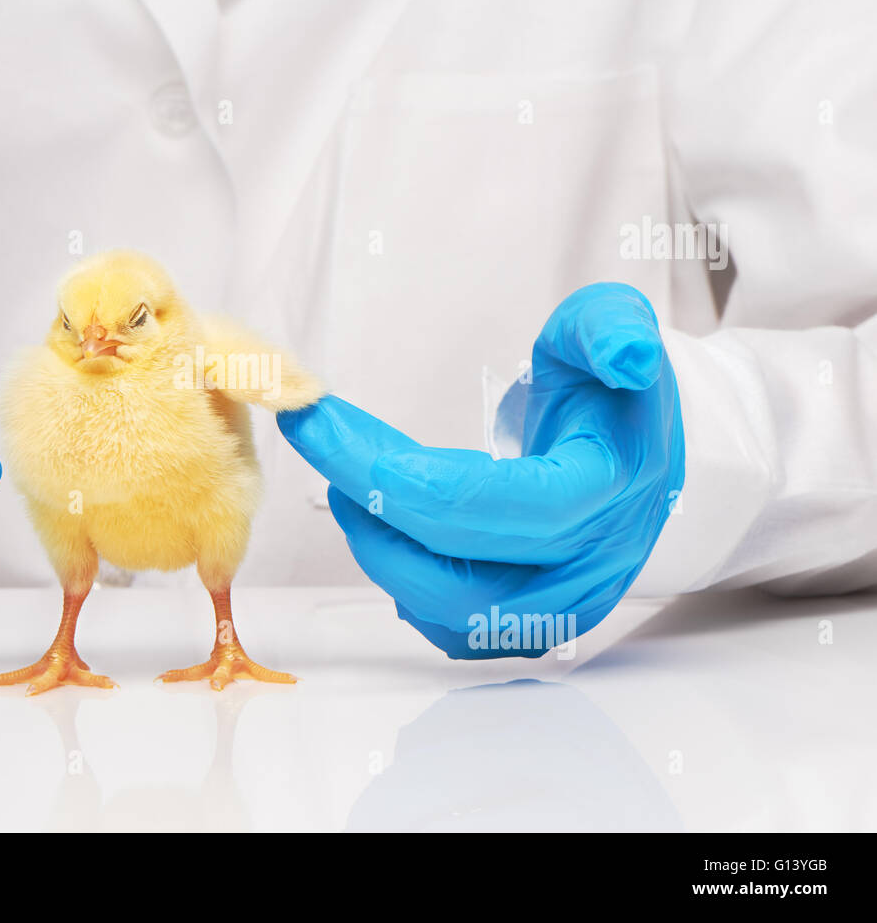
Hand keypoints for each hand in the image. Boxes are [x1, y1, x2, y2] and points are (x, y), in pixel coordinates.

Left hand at [278, 282, 683, 658]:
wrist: (635, 452)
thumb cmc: (610, 390)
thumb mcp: (612, 329)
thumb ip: (610, 331)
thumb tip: (627, 356)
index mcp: (608, 490)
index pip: (506, 506)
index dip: (416, 481)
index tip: (347, 441)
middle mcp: (589, 565)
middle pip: (462, 569)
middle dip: (374, 506)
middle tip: (321, 444)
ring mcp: (561, 605)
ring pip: (450, 611)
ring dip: (381, 550)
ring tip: (343, 484)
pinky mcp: (531, 624)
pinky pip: (452, 627)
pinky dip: (404, 581)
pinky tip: (377, 526)